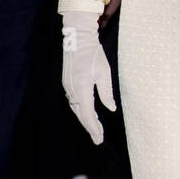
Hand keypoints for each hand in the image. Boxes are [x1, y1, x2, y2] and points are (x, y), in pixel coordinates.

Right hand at [61, 10, 115, 143]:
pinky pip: (75, 102)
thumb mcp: (104, 72)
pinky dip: (82, 111)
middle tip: (99, 139)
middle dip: (90, 128)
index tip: (100, 138)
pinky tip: (89, 114)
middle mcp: (73, 90)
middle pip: (81, 115)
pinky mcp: (68, 84)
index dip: (94, 128)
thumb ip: (107, 92)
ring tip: (96, 129)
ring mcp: (68, 88)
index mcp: (82, 88)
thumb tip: (111, 108)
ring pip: (77, 110)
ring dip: (86, 120)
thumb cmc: (93, 54)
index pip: (88, 114)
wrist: (77, 40)